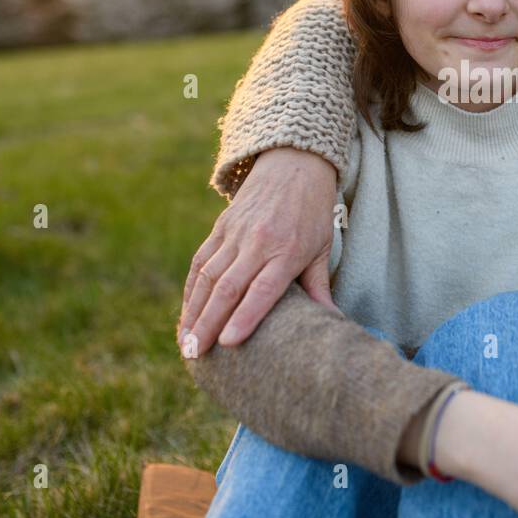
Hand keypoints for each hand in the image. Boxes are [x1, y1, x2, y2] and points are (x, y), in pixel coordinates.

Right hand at [179, 147, 338, 353]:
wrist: (294, 163)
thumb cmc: (313, 211)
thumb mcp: (322, 247)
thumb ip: (319, 287)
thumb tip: (332, 323)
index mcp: (287, 250)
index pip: (264, 289)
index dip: (245, 317)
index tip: (228, 344)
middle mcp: (258, 242)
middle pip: (228, 288)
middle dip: (208, 324)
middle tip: (195, 355)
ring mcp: (235, 233)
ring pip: (208, 276)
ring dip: (194, 312)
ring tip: (186, 343)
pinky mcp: (221, 226)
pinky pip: (201, 261)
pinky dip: (191, 290)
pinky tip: (186, 314)